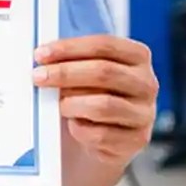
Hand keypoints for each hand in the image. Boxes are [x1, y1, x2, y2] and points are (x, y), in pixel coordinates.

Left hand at [33, 34, 158, 165]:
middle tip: (39, 77)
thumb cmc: (91, 96)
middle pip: (104, 72)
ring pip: (103, 105)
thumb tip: (42, 59)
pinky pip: (101, 134)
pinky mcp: (137, 139)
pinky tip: (73, 125)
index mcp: (137, 57)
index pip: (104, 45)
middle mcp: (146, 83)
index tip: (41, 54)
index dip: (69, 48)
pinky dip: (79, 129)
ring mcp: (145, 113)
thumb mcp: (85, 73)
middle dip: (65, 73)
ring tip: (56, 104)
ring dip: (71, 103)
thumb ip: (71, 61)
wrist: (102, 137)